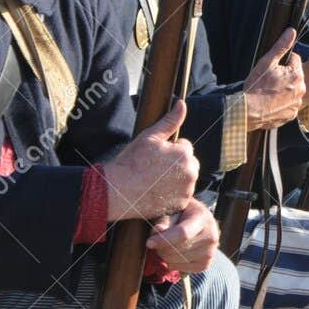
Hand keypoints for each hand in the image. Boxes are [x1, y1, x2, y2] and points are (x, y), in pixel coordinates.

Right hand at [102, 99, 199, 221]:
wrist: (118, 191)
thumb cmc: (131, 162)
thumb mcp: (149, 137)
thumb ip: (169, 120)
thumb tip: (182, 103)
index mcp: (184, 154)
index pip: (184, 146)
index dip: (168, 149)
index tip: (154, 157)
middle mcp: (190, 173)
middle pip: (188, 162)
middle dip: (175, 163)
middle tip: (153, 169)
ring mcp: (187, 190)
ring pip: (185, 178)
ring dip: (175, 178)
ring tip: (154, 180)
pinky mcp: (181, 204)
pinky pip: (182, 194)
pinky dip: (173, 193)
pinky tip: (158, 191)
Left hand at [146, 201, 220, 273]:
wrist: (199, 222)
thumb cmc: (182, 214)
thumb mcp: (174, 210)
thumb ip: (165, 220)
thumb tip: (158, 230)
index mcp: (203, 218)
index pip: (183, 233)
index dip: (164, 240)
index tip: (149, 242)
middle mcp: (211, 236)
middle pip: (177, 250)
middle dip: (161, 248)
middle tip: (156, 242)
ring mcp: (210, 252)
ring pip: (177, 261)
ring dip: (165, 256)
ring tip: (165, 246)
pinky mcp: (206, 264)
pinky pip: (181, 269)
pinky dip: (172, 264)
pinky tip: (173, 254)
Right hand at [241, 28, 306, 130]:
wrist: (247, 111)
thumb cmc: (256, 86)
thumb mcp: (267, 62)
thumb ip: (281, 46)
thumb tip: (291, 31)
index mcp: (297, 74)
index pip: (295, 60)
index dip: (282, 63)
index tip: (272, 70)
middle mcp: (301, 89)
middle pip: (295, 76)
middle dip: (285, 76)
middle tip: (269, 82)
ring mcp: (297, 103)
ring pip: (293, 90)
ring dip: (284, 90)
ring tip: (269, 92)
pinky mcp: (292, 114)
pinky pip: (290, 104)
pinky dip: (282, 103)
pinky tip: (272, 103)